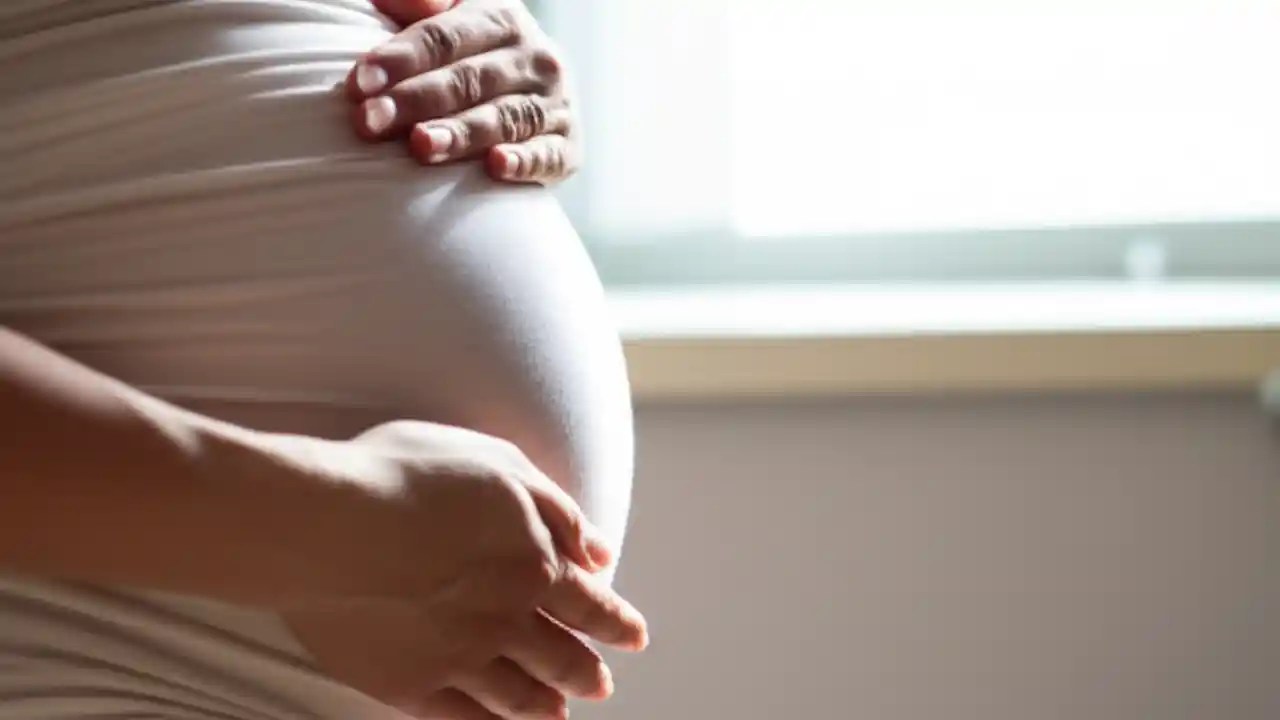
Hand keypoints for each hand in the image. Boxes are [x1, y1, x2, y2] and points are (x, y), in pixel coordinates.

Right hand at [281, 421, 646, 716]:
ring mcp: (457, 660)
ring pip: (518, 696)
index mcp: (534, 565)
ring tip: (559, 714)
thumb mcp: (501, 466)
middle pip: (561, 658)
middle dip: (587, 672)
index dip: (617, 622)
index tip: (635, 636)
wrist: (328, 524)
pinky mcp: (408, 686)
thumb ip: (557, 511)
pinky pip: (462, 719)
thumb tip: (599, 551)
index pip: (591, 604)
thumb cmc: (410, 478)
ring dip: (545, 706)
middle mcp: (506, 622)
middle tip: (601, 683)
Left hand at [350, 0, 580, 185]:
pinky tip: (494, 166)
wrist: (540, 97)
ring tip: (419, 146)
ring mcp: (555, 106)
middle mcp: (537, 59)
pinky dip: (522, 162)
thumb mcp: (456, 20)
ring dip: (460, 133)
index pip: (447, 36)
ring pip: (503, 119)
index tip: (359, 80)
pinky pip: (546, 156)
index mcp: (505, 19)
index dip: (402, 57)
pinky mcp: (568, 150)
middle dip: (417, 100)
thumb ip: (422, 7)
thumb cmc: (477, 58)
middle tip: (370, 121)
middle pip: (470, 79)